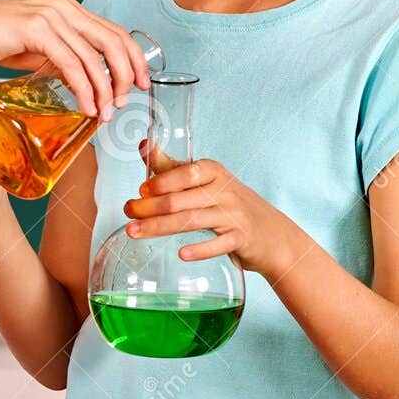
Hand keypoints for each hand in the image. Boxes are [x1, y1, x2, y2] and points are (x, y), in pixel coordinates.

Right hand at [0, 0, 150, 119]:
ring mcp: (53, 18)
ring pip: (95, 57)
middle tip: (129, 100)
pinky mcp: (38, 31)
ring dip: (106, 90)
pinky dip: (85, 89)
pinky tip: (88, 107)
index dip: (133, 58)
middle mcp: (65, 9)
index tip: (141, 82)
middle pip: (114, 42)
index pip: (114, 32)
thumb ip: (60, 59)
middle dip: (128, 74)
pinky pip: (72, 65)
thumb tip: (82, 82)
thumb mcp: (35, 48)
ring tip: (106, 113)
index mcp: (69, 9)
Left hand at [123, 150, 299, 281]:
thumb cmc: (229, 203)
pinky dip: (200, 250)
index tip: (140, 191)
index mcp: (213, 172)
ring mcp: (233, 215)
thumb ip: (172, 167)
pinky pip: (218, 244)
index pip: (185, 172)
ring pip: (192, 221)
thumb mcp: (205, 181)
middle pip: (181, 199)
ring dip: (159, 227)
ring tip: (134, 232)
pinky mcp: (240, 239)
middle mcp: (224, 190)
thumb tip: (143, 144)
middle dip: (150, 207)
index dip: (161, 182)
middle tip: (127, 213)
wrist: (271, 233)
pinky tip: (181, 254)